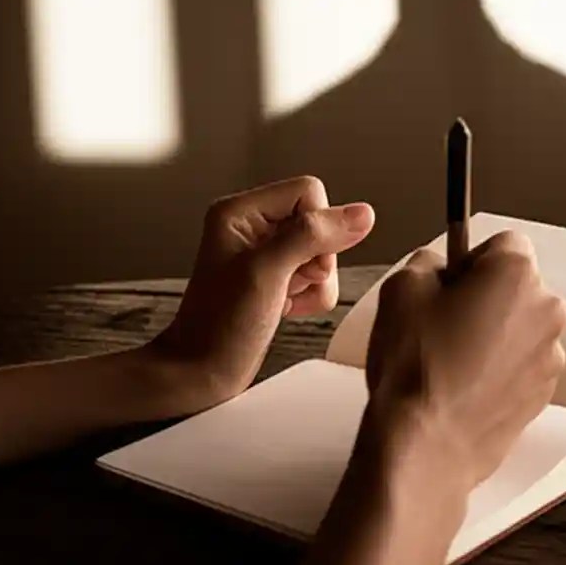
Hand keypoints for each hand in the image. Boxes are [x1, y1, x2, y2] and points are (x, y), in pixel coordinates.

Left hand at [146, 176, 374, 402]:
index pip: (308, 191)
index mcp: (240, 212)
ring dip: (316, 282)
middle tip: (289, 283)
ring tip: (284, 299)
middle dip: (318, 260)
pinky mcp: (277, 278)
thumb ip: (313, 235)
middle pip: (320, 222)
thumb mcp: (268, 272)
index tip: (301, 261)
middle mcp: (253, 227)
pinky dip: (312, 296)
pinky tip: (286, 309)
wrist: (204, 373)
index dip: (317, 227)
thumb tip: (361, 214)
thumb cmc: (219, 326)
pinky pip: (319, 275)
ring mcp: (266, 253)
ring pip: (324, 251)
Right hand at [363, 231, 565, 490]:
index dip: (471, 260)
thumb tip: (440, 267)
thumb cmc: (415, 368)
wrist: (425, 445)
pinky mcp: (543, 395)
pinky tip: (462, 386)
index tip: (448, 281)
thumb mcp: (401, 288)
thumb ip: (428, 261)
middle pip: (516, 287)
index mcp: (516, 274)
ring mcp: (550, 357)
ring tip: (449, 361)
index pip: (503, 243)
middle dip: (485, 297)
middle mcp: (545, 311)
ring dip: (493, 335)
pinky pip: (520, 366)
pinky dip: (498, 370)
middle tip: (442, 322)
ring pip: (519, 328)